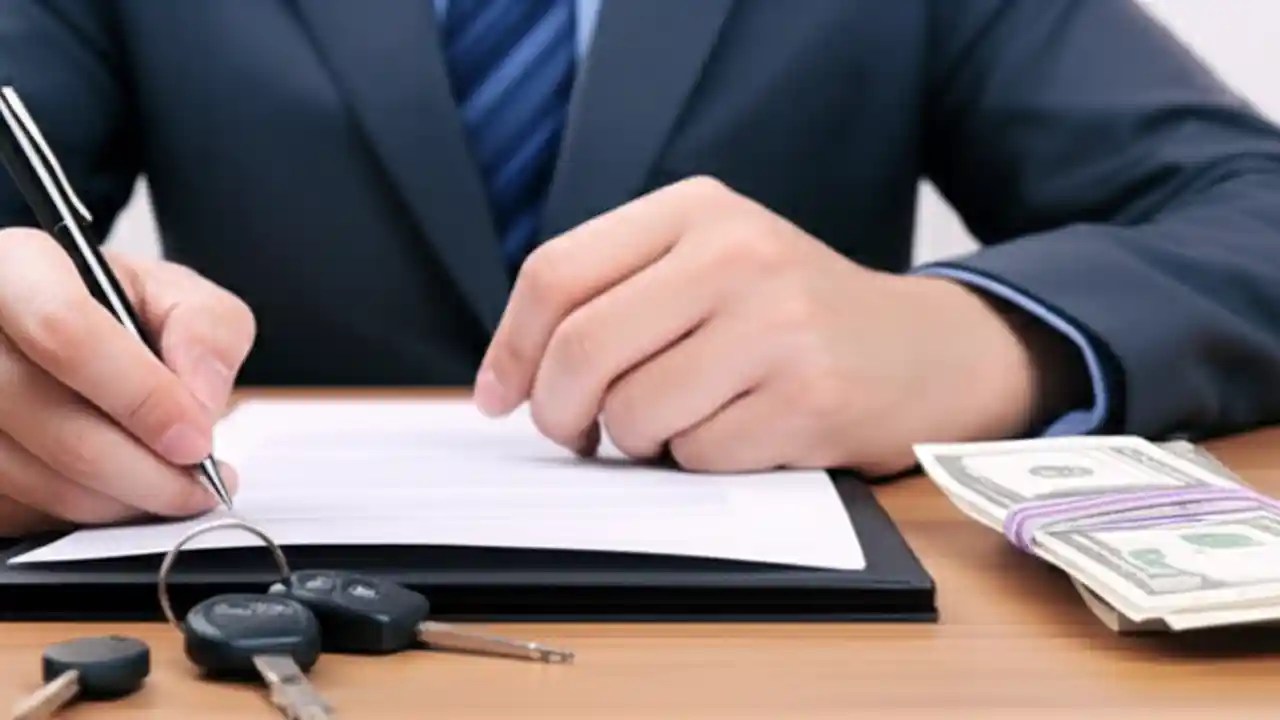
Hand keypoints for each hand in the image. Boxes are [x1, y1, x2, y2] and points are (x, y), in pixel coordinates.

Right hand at [0, 228, 254, 535]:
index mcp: (20, 270)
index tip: (196, 441)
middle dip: (144, 471)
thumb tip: (199, 405)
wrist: (67, 334)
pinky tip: (124, 491)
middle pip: (53, 422)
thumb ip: (206, 332)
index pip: (66, 333)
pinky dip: (88, 510)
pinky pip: (25, 508)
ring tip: (174, 487)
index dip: (141, 397)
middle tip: (201, 485)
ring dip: (121, 500)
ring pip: (37, 478)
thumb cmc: (120, 309)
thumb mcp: (178, 295)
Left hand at [474, 177, 1085, 474]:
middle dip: (558, 412)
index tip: (500, 397)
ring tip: (683, 419)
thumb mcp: (709, 266)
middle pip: (583, 347)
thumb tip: (510, 378)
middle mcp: (737, 253)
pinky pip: (697, 455)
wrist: (922, 351)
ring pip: (634, 412)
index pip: (557, 273)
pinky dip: (700, 460)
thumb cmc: (792, 317)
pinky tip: (741, 432)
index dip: (511, 348)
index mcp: (698, 210)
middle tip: (574, 433)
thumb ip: (616, 297)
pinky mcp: (807, 398)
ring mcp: (777, 325)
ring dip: (638, 440)